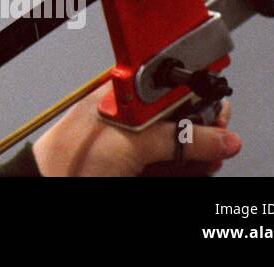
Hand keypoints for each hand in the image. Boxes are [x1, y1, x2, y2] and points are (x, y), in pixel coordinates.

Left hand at [31, 82, 241, 175]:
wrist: (51, 183)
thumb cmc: (72, 154)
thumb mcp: (133, 140)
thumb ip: (179, 137)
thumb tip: (221, 137)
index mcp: (124, 97)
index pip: (172, 91)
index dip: (199, 101)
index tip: (220, 114)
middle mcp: (130, 118)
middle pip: (180, 121)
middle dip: (205, 131)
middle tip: (222, 142)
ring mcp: (132, 146)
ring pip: (178, 146)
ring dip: (200, 153)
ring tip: (212, 159)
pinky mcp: (135, 169)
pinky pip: (170, 166)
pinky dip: (188, 169)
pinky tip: (199, 169)